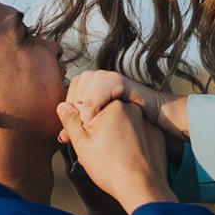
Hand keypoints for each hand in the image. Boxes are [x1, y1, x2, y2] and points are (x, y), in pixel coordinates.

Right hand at [56, 99, 175, 214]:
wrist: (142, 188)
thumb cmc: (109, 166)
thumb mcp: (81, 143)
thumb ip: (71, 121)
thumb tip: (63, 106)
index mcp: (114, 105)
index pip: (90, 109)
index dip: (82, 127)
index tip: (80, 142)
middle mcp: (134, 109)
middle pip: (108, 117)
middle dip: (98, 132)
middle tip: (94, 153)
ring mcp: (148, 123)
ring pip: (124, 127)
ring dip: (115, 138)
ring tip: (110, 160)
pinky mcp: (157, 137)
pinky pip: (139, 136)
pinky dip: (131, 145)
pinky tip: (125, 160)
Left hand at [64, 69, 188, 140]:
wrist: (154, 115)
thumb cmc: (128, 121)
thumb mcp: (99, 126)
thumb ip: (80, 130)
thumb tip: (60, 137)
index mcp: (84, 85)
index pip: (64, 102)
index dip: (68, 120)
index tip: (74, 136)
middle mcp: (91, 77)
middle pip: (70, 99)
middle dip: (75, 119)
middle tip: (83, 134)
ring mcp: (104, 76)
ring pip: (81, 97)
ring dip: (83, 117)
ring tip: (90, 131)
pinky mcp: (116, 80)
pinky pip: (95, 97)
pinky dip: (93, 113)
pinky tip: (98, 124)